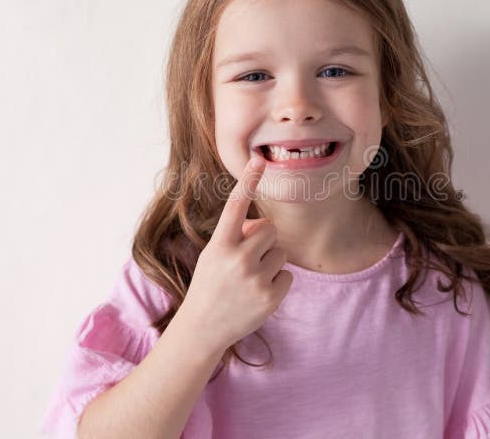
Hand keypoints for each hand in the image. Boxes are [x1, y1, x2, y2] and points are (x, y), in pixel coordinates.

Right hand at [180, 155, 292, 352]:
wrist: (201, 329)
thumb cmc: (209, 285)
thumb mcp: (213, 256)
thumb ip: (237, 236)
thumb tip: (263, 227)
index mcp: (219, 245)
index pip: (236, 206)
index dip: (248, 181)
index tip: (258, 160)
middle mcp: (237, 259)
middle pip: (269, 229)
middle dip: (263, 240)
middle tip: (246, 260)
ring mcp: (255, 279)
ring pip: (280, 252)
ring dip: (270, 263)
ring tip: (248, 281)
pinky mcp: (270, 298)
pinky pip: (287, 276)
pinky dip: (277, 283)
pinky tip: (258, 295)